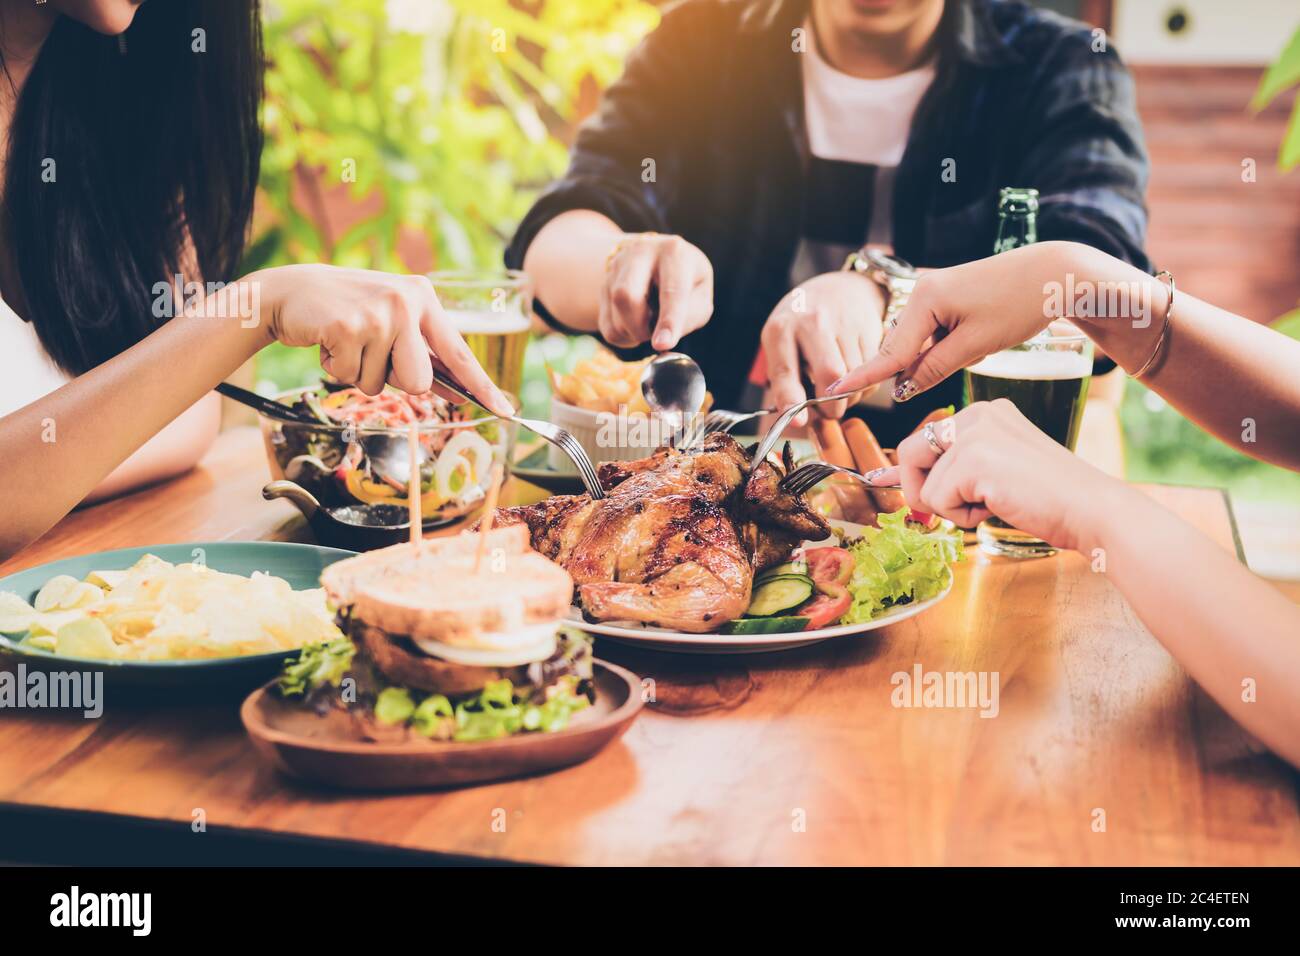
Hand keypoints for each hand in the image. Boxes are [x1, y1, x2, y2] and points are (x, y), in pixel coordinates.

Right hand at [254, 265, 513, 415]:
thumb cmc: (345, 312)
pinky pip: (352, 377)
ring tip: (347, 343)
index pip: (459, 353)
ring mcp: (378, 314)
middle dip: (392, 380)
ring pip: (382, 385)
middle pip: (419, 383)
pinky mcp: (347, 327)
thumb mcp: (391, 322)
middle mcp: (406, 302)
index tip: (506, 411)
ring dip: (360, 374)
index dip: (482, 387)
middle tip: (368, 350)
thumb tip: (456, 391)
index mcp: (423, 298)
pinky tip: (328, 341)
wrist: (288, 292)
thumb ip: (421, 353)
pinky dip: (336, 368)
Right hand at [600, 233, 712, 349]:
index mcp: (674, 253)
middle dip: (639, 328)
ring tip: (648, 324)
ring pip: (614, 312)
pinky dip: (622, 335)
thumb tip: (663, 340)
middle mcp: (641, 253)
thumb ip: (690, 316)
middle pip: (625, 296)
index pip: (671, 291)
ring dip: (632, 332)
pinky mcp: (603, 283)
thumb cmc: (686, 280)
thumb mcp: (701, 293)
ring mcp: (617, 266)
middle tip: (653, 336)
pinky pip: (606, 324)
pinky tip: (635, 324)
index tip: (662, 345)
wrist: (657, 258)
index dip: (668, 321)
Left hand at [762, 270, 884, 424]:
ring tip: (840, 388)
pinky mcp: (870, 326)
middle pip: (830, 376)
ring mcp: (844, 323)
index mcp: (781, 329)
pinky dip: (865, 383)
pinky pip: (872, 370)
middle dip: (831, 405)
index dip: (792, 400)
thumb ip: (784, 378)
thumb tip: (794, 420)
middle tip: (828, 411)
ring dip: (850, 396)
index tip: (799, 422)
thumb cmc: (803, 323)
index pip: (786, 371)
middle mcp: (812, 322)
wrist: (840, 287)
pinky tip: (856, 374)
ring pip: (855, 378)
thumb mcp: (782, 343)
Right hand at [832, 241, 1114, 399]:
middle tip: (969, 355)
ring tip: (986, 341)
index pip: (890, 351)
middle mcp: (922, 291)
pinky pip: (937, 330)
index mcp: (925, 300)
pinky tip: (983, 335)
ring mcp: (935, 290)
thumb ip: (934, 368)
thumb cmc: (1019, 305)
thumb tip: (904, 388)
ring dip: (945, 355)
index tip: (834, 389)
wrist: (1056, 273)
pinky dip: (953, 343)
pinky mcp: (949, 293)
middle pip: (905, 347)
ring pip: (923, 341)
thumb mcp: (976, 345)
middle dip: (924, 365)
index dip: (865, 376)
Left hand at [865, 399, 1114, 550]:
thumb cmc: (1050, 499)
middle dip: (920, 490)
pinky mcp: (973, 459)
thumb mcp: (995, 472)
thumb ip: (955, 470)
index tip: (887, 483)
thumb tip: (900, 483)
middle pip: (911, 453)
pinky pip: (938, 501)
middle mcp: (977, 414)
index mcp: (985, 413)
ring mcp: (974, 434)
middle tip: (952, 511)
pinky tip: (999, 506)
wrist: (1090, 509)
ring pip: (926, 485)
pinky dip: (963, 517)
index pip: (926, 439)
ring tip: (997, 503)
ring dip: (954, 509)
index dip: (910, 471)